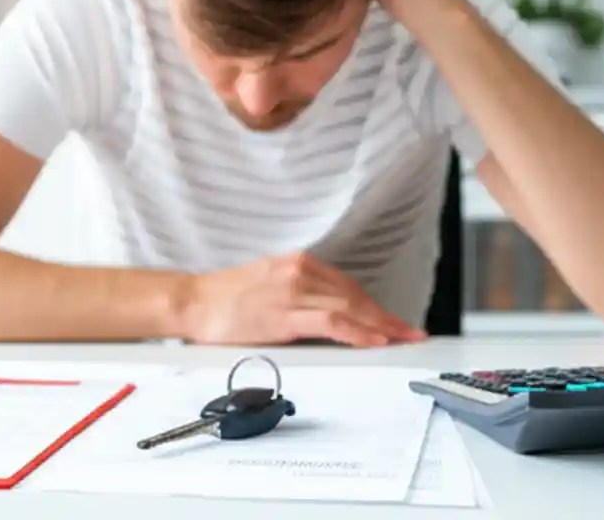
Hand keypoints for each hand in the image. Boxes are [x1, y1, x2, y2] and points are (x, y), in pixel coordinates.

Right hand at [179, 252, 427, 347]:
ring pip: (349, 307)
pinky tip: (373, 340)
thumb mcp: (269, 283)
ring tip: (402, 339)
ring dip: (381, 325)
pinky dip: (358, 331)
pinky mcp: (284, 313)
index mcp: (298, 263)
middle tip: (410, 333)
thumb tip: (329, 312)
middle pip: (355, 295)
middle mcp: (299, 271)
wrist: (193, 302)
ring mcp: (293, 291)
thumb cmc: (225, 298)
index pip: (348, 286)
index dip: (376, 305)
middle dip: (386, 317)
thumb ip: (299, 292)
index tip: (395, 320)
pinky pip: (331, 322)